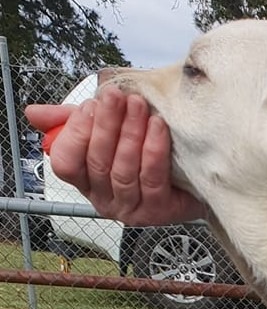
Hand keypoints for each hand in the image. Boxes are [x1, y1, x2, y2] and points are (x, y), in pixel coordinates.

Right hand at [25, 85, 203, 226]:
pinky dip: (154, 149)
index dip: (76, 133)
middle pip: (98, 162)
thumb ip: (70, 122)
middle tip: (118, 96)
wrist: (192, 175)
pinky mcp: (158, 212)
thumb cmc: (143, 151)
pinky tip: (158, 126)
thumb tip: (33, 113)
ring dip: (131, 133)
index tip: (91, 104)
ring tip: (140, 105)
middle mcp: (104, 200)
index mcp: (85, 181)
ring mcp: (131, 210)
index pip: (65, 162)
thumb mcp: (105, 131)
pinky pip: (152, 178)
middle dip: (107, 125)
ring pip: (124, 170)